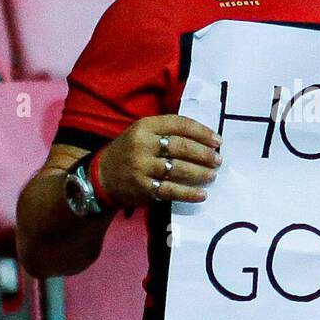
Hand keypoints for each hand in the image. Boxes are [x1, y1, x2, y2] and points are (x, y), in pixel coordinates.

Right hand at [96, 114, 221, 205]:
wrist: (101, 176)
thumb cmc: (130, 151)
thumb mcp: (143, 133)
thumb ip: (168, 132)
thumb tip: (204, 140)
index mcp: (145, 126)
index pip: (179, 124)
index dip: (202, 132)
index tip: (218, 141)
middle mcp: (143, 144)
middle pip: (181, 147)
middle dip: (204, 154)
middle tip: (218, 160)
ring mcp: (142, 167)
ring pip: (178, 169)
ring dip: (200, 173)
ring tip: (212, 175)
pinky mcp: (143, 188)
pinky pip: (170, 190)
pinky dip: (188, 194)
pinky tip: (201, 195)